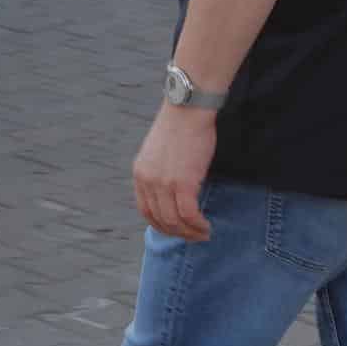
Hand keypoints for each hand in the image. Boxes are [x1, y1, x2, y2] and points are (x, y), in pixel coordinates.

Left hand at [131, 105, 216, 241]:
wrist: (188, 110)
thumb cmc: (180, 127)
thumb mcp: (160, 152)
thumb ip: (160, 172)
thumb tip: (171, 193)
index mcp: (140, 173)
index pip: (145, 210)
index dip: (161, 225)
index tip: (177, 229)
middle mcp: (147, 181)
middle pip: (160, 220)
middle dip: (179, 233)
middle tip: (195, 236)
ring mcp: (163, 183)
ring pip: (175, 222)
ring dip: (190, 233)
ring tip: (204, 233)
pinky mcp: (182, 183)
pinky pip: (189, 215)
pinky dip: (198, 225)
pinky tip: (207, 226)